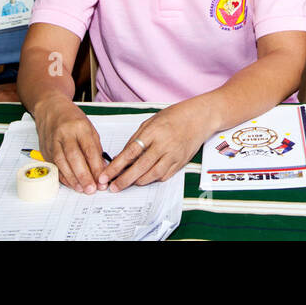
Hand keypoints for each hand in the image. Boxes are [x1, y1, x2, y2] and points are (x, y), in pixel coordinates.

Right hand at [33, 96, 107, 193]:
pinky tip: (71, 184)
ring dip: (72, 179)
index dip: (95, 166)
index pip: (89, 149)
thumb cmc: (72, 119)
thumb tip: (101, 168)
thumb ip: (95, 148)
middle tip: (91, 189)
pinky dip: (63, 177)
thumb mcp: (89, 128)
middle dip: (83, 175)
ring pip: (62, 163)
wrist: (50, 108)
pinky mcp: (45, 150)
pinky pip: (54, 166)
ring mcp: (53, 142)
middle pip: (74, 157)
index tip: (102, 180)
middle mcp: (65, 134)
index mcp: (79, 126)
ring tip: (82, 189)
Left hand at [102, 98, 216, 190]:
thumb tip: (122, 156)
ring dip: (138, 181)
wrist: (200, 117)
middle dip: (124, 180)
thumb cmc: (174, 116)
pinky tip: (145, 177)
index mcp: (153, 131)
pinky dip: (153, 179)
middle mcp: (164, 145)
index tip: (105, 175)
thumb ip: (136, 138)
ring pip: (152, 175)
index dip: (116, 166)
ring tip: (127, 183)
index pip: (130, 152)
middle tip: (113, 187)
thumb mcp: (150, 121)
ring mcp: (174, 155)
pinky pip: (164, 176)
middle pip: (140, 167)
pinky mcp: (181, 162)